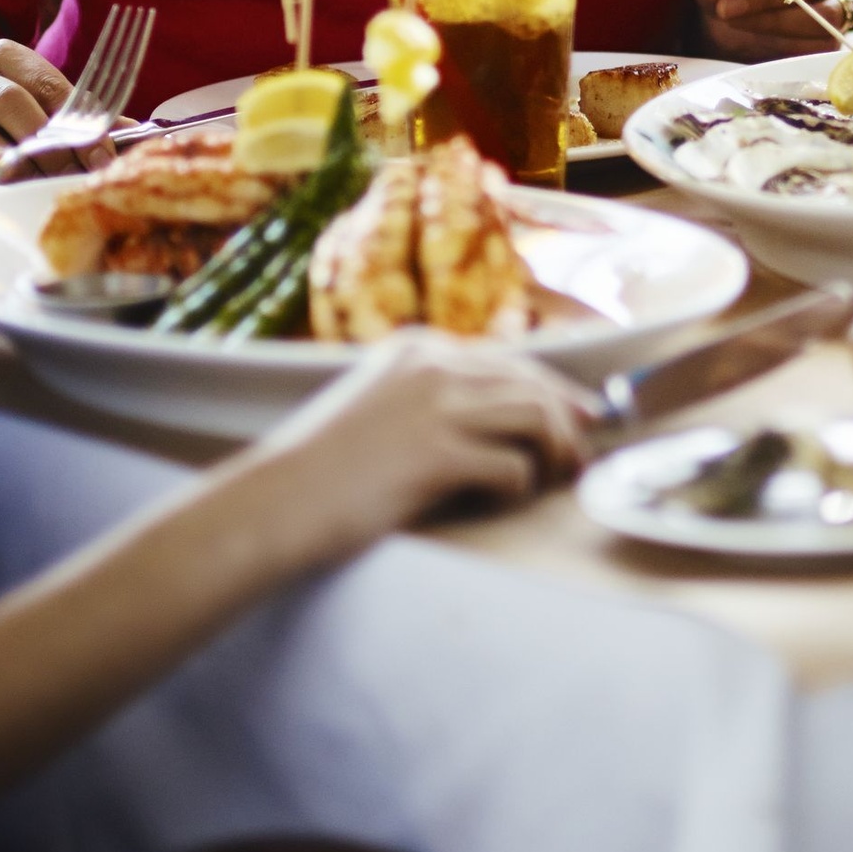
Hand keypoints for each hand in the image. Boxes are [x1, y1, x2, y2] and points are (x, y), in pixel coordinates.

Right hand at [0, 41, 96, 187]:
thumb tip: (134, 132)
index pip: (47, 83)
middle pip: (12, 103)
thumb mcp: (45, 112)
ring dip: (11, 162)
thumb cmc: (8, 123)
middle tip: (73, 175)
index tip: (101, 155)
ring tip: (38, 184)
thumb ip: (83, 119)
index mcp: (5, 56)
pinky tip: (0, 188)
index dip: (77, 121)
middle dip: (48, 144)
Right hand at [243, 332, 593, 568]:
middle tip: (580, 458)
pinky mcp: (436, 454)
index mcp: (417, 349)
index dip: (554, 391)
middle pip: (532, 383)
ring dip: (556, 451)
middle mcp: (432, 366)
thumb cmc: (319, 468)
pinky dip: (519, 487)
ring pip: (535, 415)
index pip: (510, 361)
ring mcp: (435, 407)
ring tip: (557, 479)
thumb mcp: (375, 406)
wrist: (272, 502)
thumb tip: (495, 419)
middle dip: (569, 420)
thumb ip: (427, 398)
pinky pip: (512, 466)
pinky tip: (500, 501)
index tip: (580, 418)